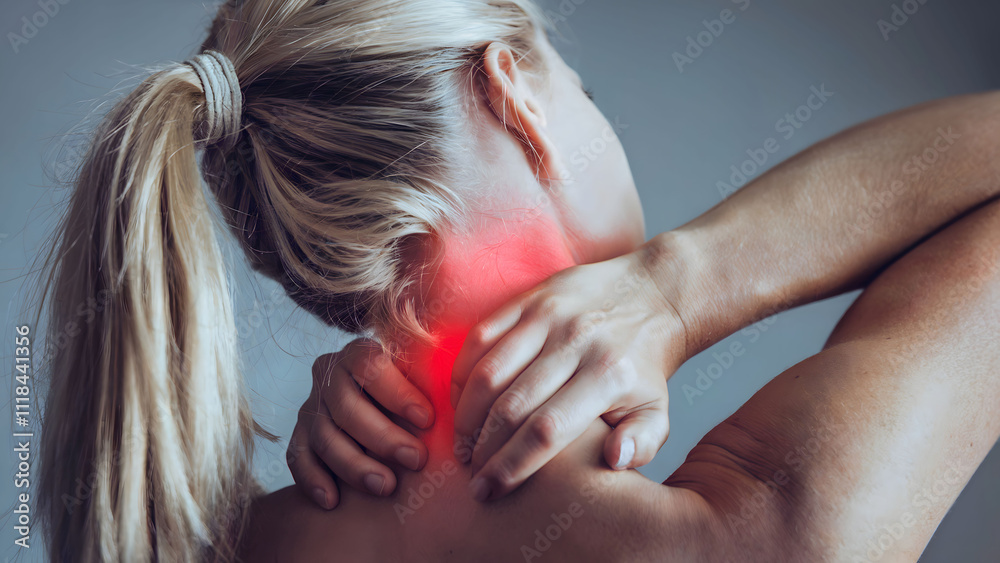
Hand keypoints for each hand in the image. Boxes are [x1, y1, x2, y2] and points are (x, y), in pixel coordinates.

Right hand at [287, 338, 433, 508]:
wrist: (383, 407)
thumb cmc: (414, 393)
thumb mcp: (426, 376)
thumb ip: (439, 376)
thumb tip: (467, 387)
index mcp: (359, 353)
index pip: (370, 366)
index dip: (398, 393)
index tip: (428, 419)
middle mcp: (329, 376)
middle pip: (346, 407)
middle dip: (383, 437)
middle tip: (417, 460)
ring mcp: (312, 407)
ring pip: (324, 436)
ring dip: (355, 465)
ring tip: (386, 486)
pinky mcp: (301, 437)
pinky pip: (298, 458)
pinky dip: (314, 480)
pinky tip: (333, 500)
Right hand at [451, 243, 685, 500]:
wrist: (651, 293)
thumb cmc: (644, 365)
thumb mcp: (658, 409)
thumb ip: (643, 442)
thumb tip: (614, 461)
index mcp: (608, 376)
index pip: (547, 430)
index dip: (511, 464)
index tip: (488, 490)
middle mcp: (576, 343)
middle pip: (512, 405)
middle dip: (483, 447)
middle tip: (471, 471)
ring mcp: (549, 316)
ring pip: (489, 372)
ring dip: (467, 414)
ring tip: (463, 442)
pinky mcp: (529, 297)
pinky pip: (481, 336)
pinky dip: (462, 372)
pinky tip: (460, 401)